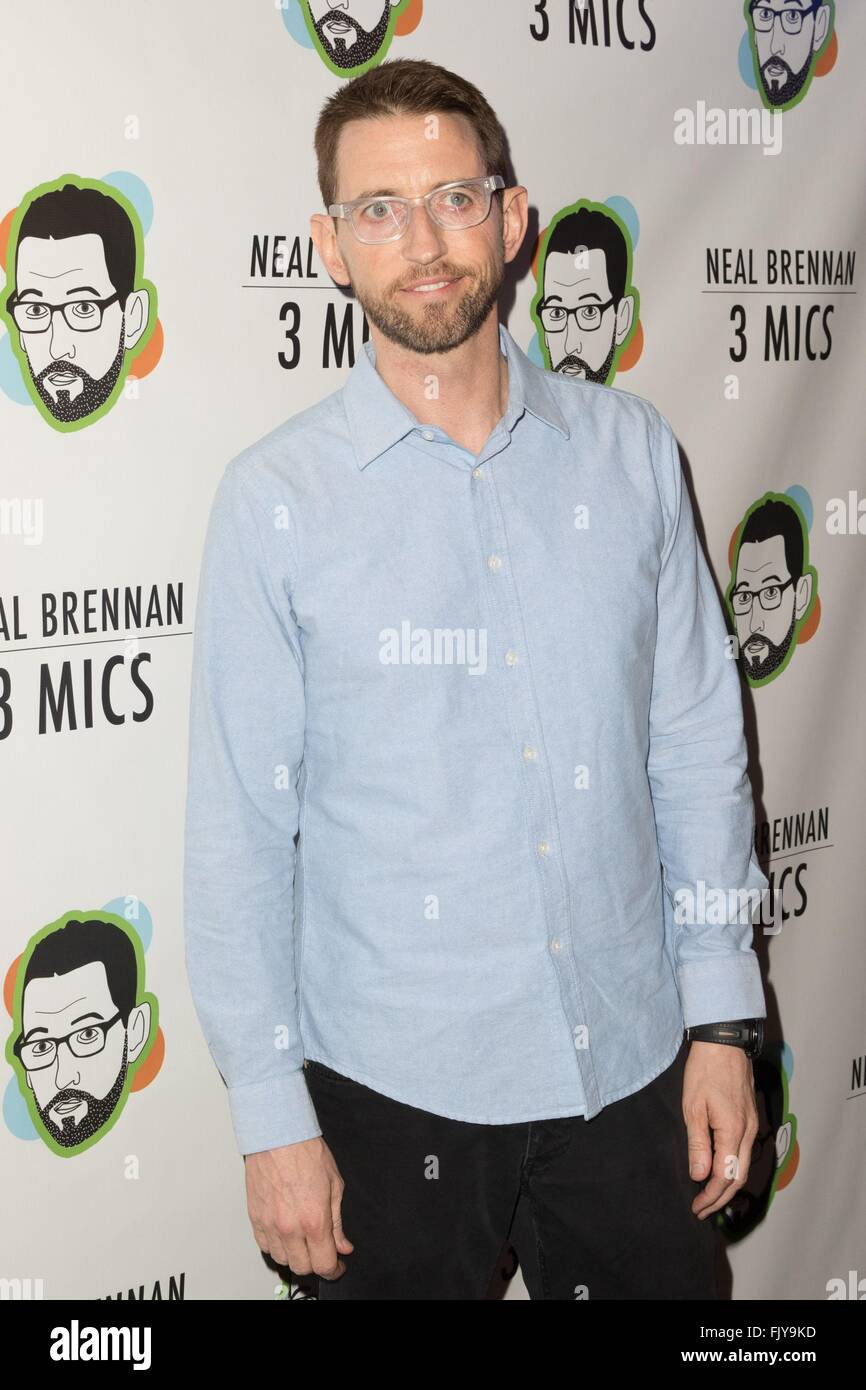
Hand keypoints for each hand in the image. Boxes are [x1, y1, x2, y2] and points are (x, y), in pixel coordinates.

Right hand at [244, 1135, 353, 1279]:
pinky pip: (264, 1246)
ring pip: (282, 1260)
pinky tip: (285, 1233)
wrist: (278, 1134)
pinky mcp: (255, 1218)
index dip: (334, 1269)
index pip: (323, 1265)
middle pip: (302, 1267)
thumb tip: (342, 1245)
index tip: (337, 1266)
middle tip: (322, 1250)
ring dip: (295, 1255)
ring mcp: (269, 1224)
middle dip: (316, 1262)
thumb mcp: (335, 1185)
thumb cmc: (306, 1152)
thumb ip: (337, 1222)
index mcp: (314, 1220)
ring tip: (303, 1239)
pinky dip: (276, 1246)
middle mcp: (290, 1227)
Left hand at [682, 1041, 758, 1220]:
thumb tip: (699, 1176)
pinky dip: (733, 1169)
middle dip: (720, 1198)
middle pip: (739, 1177)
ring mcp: (751, 1124)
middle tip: (702, 1210)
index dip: (710, 1196)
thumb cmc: (704, 1071)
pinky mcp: (749, 1117)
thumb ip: (698, 1143)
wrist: (724, 1042)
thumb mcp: (693, 1106)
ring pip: (743, 1165)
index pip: (724, 1176)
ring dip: (727, 1185)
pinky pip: (744, 1152)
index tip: (696, 1208)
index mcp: (733, 1131)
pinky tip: (719, 1171)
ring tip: (709, 1197)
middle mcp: (747, 1132)